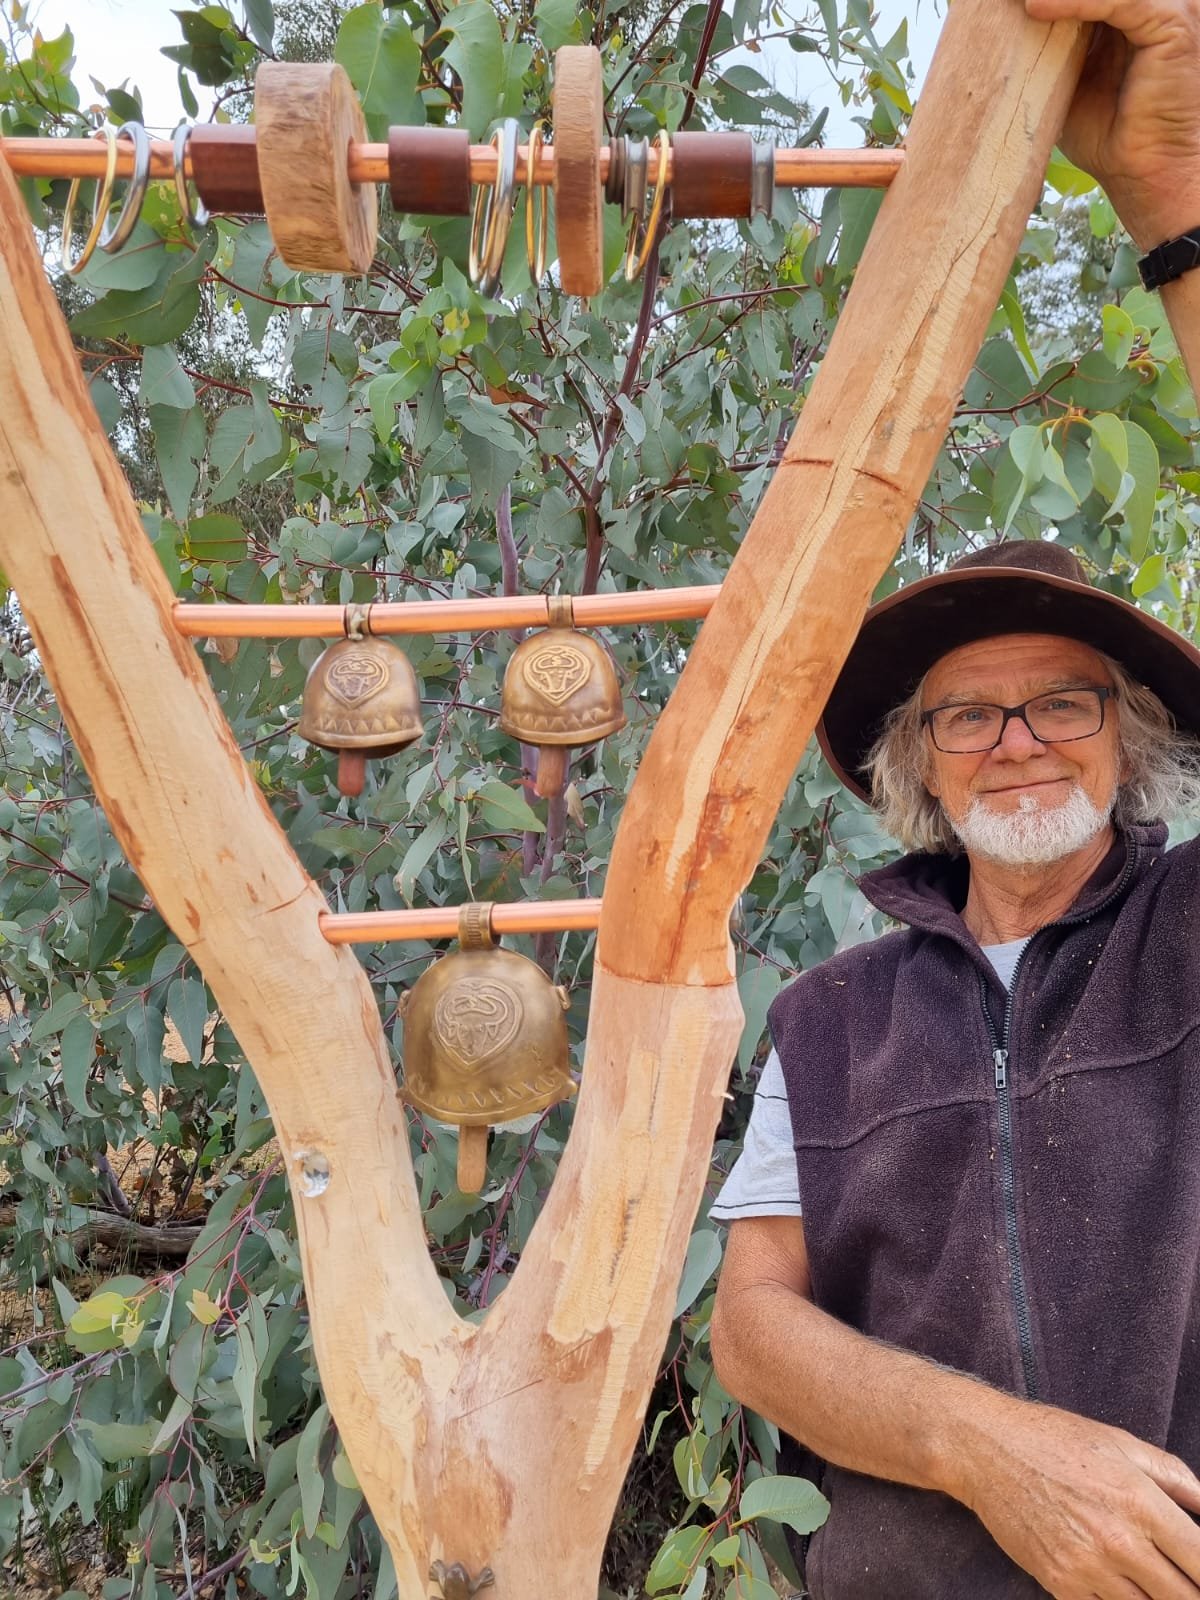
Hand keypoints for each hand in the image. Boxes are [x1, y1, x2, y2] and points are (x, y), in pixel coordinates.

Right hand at [956, 1396, 1199, 1597]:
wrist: (984, 1449)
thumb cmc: (1053, 1438)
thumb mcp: (1121, 1443)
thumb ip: (1175, 1476)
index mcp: (1141, 1502)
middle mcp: (1119, 1541)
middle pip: (1182, 1598)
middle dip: (1191, 1594)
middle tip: (1185, 1584)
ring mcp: (1088, 1567)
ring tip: (1157, 1586)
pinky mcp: (1060, 1583)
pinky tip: (1123, 1588)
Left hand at [1024, 0, 1199, 245]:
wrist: (1144, 172)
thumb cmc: (1108, 136)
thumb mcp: (1067, 80)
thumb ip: (1051, 44)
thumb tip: (1002, 25)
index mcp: (1129, 13)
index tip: (996, 1)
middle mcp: (1154, 4)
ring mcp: (1170, 9)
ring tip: (1012, 1)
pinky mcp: (1172, 25)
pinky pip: (1120, 1)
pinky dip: (1073, 3)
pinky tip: (1034, 9)